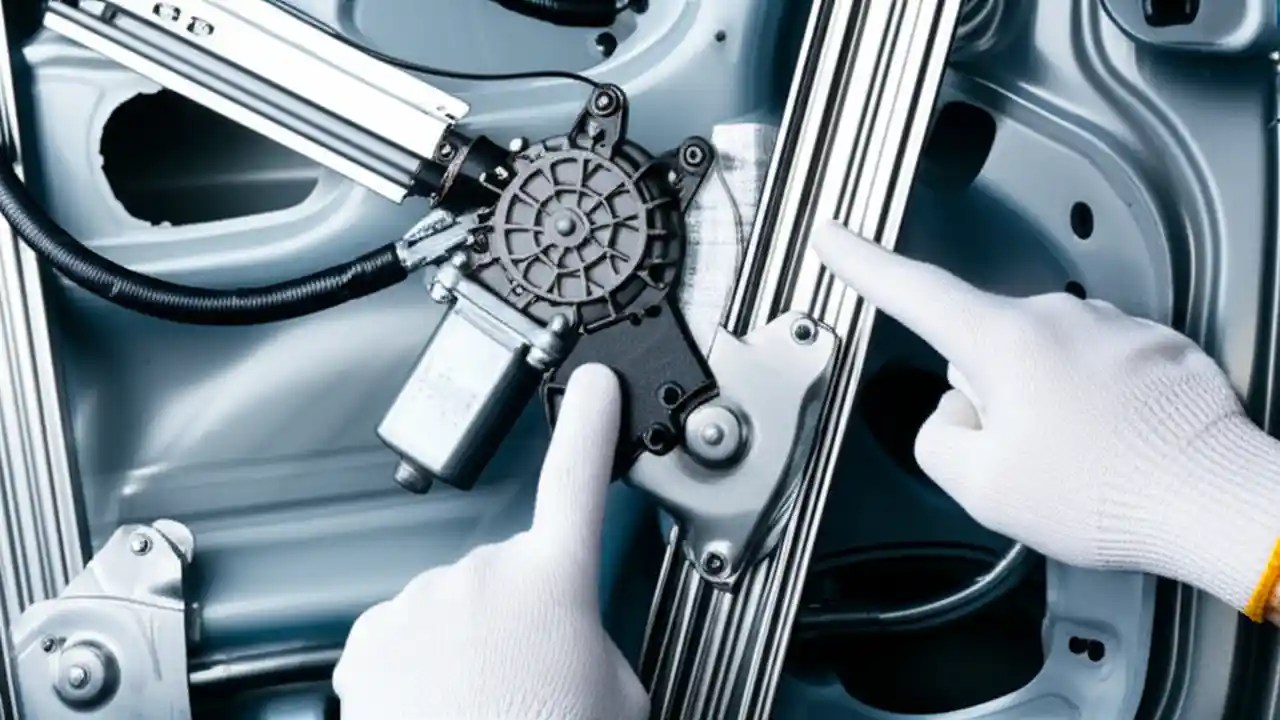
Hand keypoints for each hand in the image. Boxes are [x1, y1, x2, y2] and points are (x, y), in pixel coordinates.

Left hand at [333, 364, 648, 718]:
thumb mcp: (617, 693)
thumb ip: (597, 641)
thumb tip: (574, 639)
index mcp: (556, 578)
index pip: (579, 476)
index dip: (589, 424)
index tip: (593, 385)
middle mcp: (484, 573)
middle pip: (509, 572)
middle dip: (518, 614)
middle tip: (531, 677)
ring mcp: (423, 601)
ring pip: (451, 607)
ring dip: (464, 644)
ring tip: (480, 703)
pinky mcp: (370, 635)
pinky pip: (400, 636)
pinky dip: (414, 666)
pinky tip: (436, 706)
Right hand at [814, 221, 1279, 619]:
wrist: (1213, 500)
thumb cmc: (1105, 495)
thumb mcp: (981, 487)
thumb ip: (937, 439)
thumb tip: (953, 413)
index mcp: (1004, 341)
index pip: (915, 289)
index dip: (864, 262)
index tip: (835, 236)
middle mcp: (1058, 317)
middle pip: (983, 346)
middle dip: (988, 393)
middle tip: (1024, 457)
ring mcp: (1113, 326)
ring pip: (1043, 357)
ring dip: (1046, 399)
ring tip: (1081, 459)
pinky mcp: (1157, 343)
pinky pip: (1097, 364)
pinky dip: (1096, 401)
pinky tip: (1117, 445)